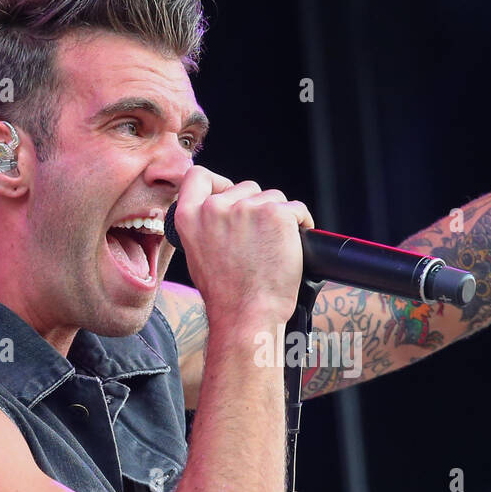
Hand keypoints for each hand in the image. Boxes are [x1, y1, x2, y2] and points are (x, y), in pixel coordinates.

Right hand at [171, 165, 313, 325]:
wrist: (247, 315)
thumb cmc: (227, 295)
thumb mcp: (198, 255)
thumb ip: (205, 226)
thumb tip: (224, 211)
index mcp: (189, 217)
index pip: (197, 176)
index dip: (218, 182)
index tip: (230, 193)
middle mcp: (215, 207)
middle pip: (245, 188)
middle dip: (256, 208)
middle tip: (258, 241)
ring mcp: (247, 208)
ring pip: (272, 198)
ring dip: (278, 218)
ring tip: (272, 249)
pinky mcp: (276, 214)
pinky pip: (296, 209)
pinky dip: (301, 224)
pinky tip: (293, 246)